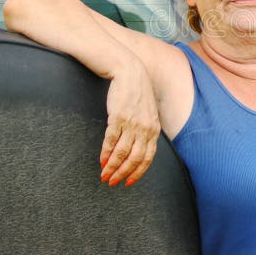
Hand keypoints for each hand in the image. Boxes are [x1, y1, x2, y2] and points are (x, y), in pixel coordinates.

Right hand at [98, 60, 160, 186]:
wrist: (129, 72)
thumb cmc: (137, 93)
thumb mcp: (148, 112)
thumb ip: (146, 129)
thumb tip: (139, 147)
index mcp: (154, 129)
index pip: (148, 158)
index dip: (138, 172)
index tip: (128, 182)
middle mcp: (145, 129)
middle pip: (135, 159)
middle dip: (123, 173)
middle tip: (112, 182)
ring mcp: (132, 123)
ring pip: (122, 152)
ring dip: (112, 167)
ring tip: (104, 175)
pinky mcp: (118, 117)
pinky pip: (111, 141)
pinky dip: (105, 153)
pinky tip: (101, 161)